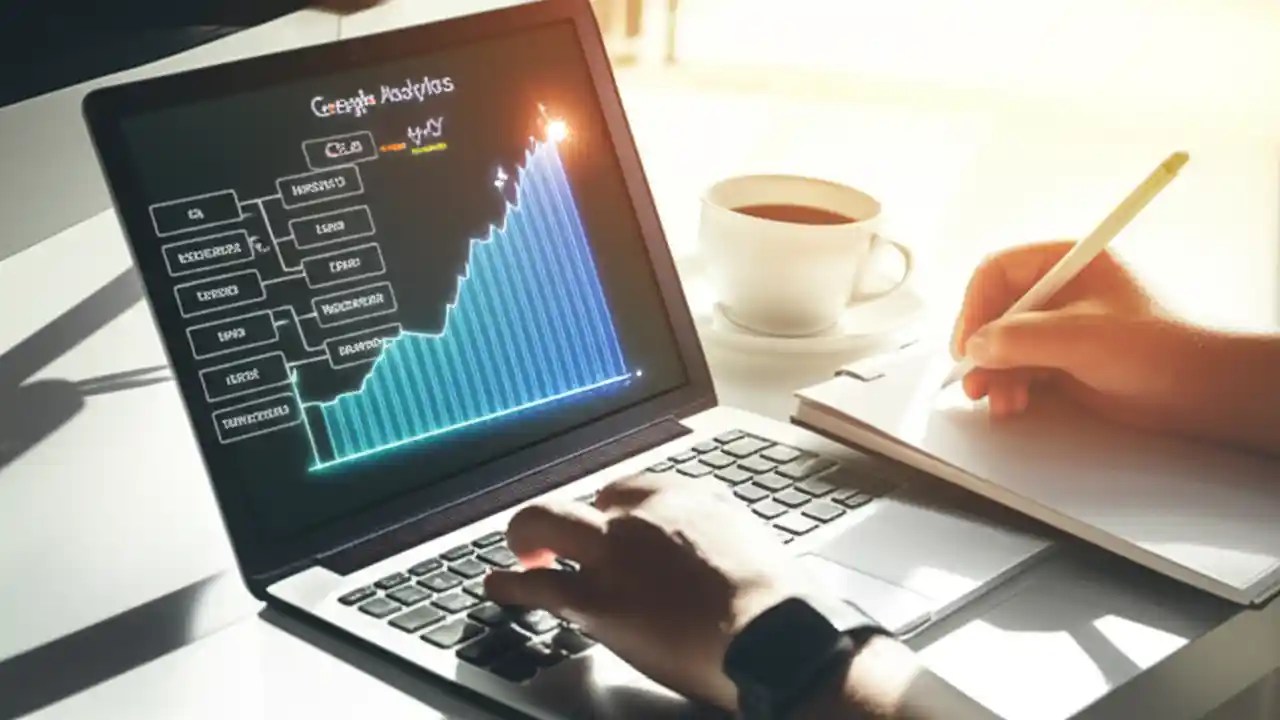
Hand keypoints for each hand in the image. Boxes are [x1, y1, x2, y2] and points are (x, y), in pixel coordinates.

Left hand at [485, 473, 817, 709]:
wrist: (774, 634)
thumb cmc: (779, 601)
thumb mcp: (753, 543)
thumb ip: (719, 536)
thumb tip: (716, 549)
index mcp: (688, 497)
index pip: (632, 489)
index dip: (614, 512)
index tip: (611, 525)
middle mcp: (644, 515)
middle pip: (586, 498)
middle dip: (568, 516)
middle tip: (559, 536)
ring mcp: (615, 553)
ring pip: (547, 525)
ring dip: (528, 539)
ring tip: (519, 553)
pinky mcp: (597, 599)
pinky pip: (538, 585)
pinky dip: (511, 586)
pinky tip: (500, 587)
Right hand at [951, 241, 1200, 428]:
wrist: (1202, 392)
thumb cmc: (1161, 348)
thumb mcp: (1084, 337)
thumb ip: (1023, 338)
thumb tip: (976, 345)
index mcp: (1069, 262)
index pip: (1000, 272)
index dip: (977, 306)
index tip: (969, 344)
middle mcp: (1061, 290)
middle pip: (995, 310)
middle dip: (982, 348)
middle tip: (973, 379)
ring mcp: (1061, 326)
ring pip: (1004, 344)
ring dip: (993, 373)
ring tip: (997, 401)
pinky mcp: (1064, 359)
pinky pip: (1020, 367)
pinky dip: (1009, 386)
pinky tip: (1013, 404)